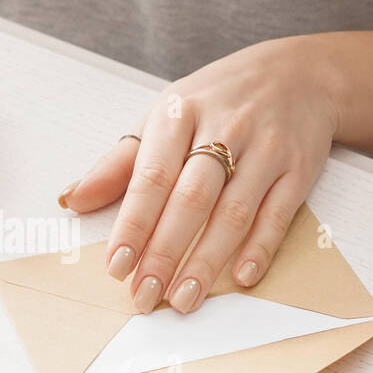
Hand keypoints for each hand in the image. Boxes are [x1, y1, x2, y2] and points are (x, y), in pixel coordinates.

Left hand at [59, 36, 342, 312]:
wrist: (300, 72)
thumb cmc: (217, 100)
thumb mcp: (164, 116)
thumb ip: (119, 163)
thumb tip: (72, 199)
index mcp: (180, 113)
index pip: (152, 177)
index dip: (133, 225)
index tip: (116, 267)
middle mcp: (224, 128)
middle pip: (191, 199)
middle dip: (165, 252)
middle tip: (144, 295)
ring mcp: (265, 149)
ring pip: (233, 212)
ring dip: (207, 260)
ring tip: (184, 299)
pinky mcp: (299, 167)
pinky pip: (278, 213)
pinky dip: (261, 247)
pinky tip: (242, 277)